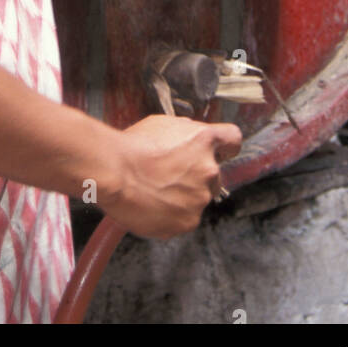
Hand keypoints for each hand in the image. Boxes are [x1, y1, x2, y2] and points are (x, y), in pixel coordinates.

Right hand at [98, 113, 241, 239]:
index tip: (220, 152)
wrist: (115, 172)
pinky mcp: (188, 222)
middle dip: (198, 176)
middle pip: (214, 175)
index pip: (232, 140)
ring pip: (198, 198)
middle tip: (171, 175)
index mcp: (204, 140)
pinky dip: (172, 214)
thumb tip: (192, 137)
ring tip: (155, 190)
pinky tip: (153, 205)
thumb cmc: (133, 146)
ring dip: (183, 196)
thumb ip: (185, 132)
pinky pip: (184, 218)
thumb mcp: (162, 124)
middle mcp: (208, 169)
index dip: (225, 147)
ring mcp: (199, 198)